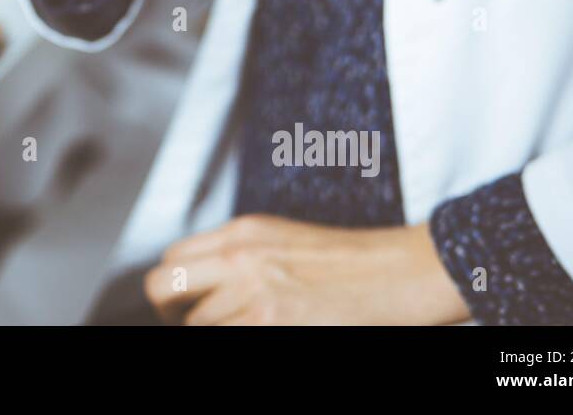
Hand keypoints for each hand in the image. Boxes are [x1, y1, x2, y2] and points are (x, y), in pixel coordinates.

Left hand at [145, 215, 470, 324]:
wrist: (408, 270)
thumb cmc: (358, 263)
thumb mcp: (286, 243)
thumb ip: (243, 259)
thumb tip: (209, 289)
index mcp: (243, 233)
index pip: (173, 259)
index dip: (172, 290)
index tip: (181, 307)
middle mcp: (240, 257)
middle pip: (165, 288)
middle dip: (172, 313)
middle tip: (186, 324)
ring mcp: (254, 292)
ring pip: (196, 324)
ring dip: (214, 331)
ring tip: (248, 327)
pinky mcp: (271, 322)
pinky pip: (225, 339)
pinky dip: (236, 338)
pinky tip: (263, 333)